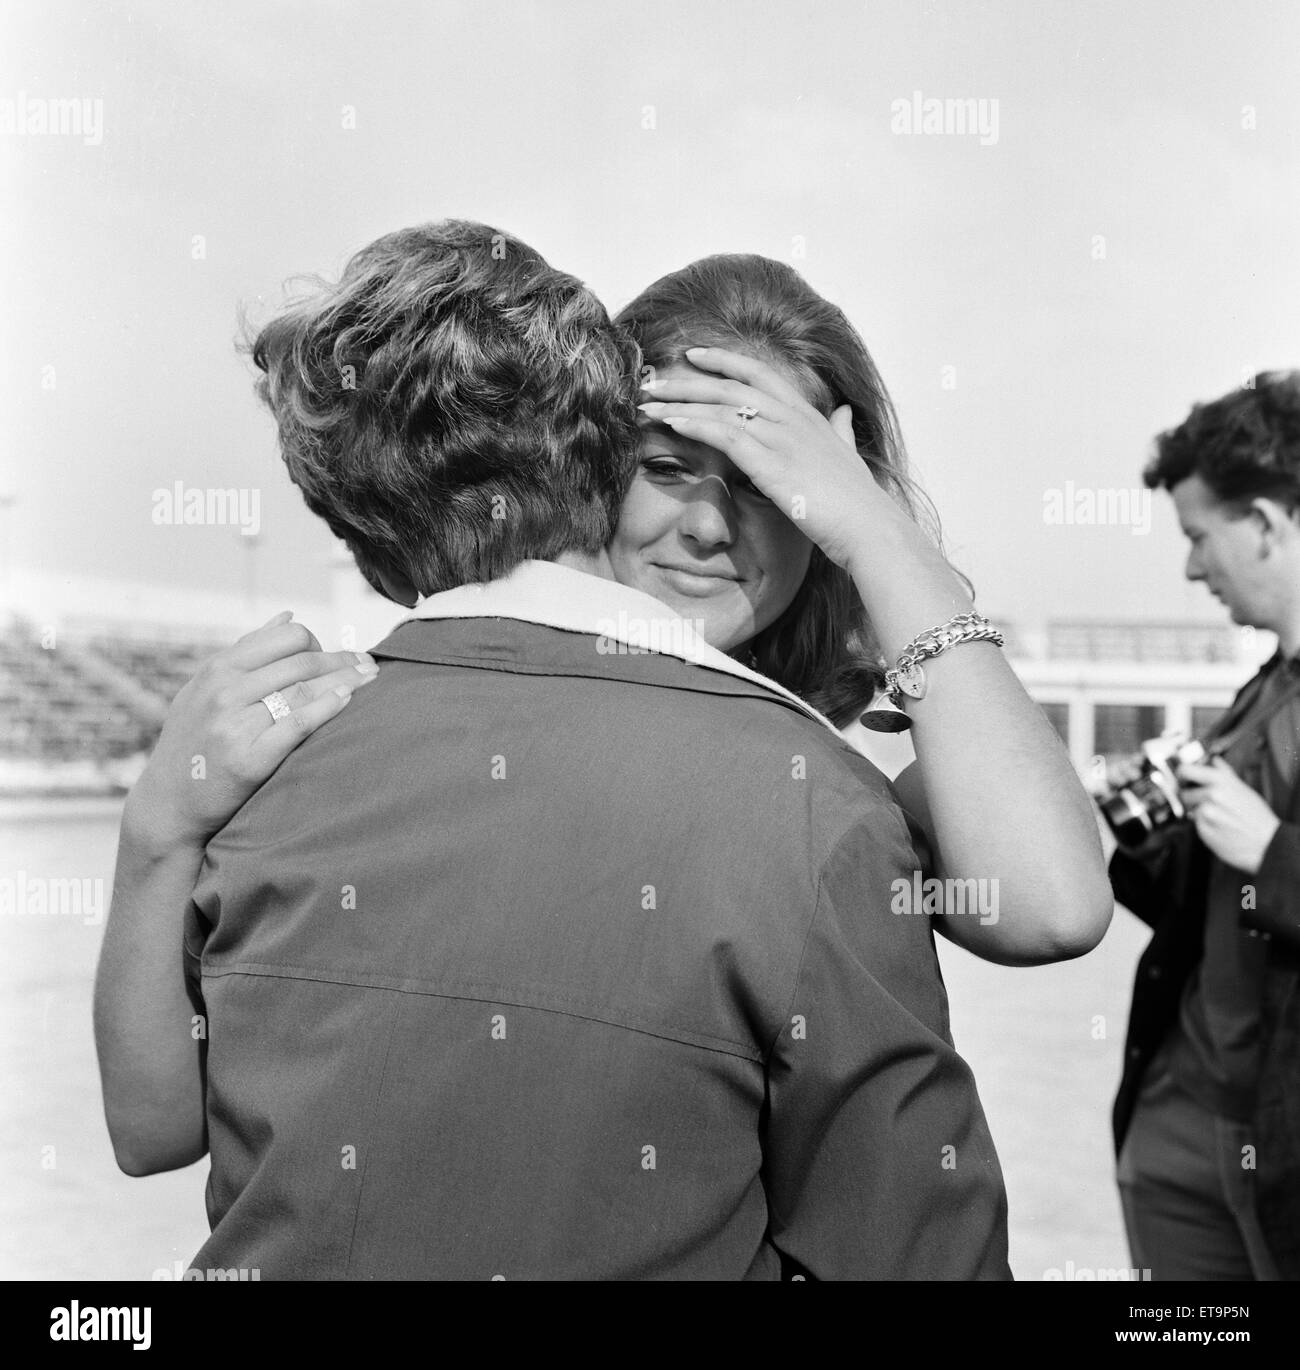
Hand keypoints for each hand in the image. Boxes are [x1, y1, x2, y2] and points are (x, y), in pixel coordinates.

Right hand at [125, 611, 379, 852]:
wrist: (169, 803)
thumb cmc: (194, 740)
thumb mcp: (206, 688)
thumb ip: (247, 652)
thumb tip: (288, 616)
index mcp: (218, 669)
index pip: (288, 638)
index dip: (320, 643)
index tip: (337, 656)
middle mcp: (224, 691)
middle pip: (302, 662)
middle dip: (344, 661)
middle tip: (370, 666)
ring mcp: (234, 724)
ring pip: (304, 689)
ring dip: (346, 681)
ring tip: (372, 680)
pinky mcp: (248, 758)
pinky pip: (297, 724)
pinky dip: (326, 708)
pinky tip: (347, 701)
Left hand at [638, 346, 899, 568]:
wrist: (869, 527)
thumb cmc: (857, 501)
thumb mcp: (847, 456)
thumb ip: (839, 431)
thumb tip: (841, 413)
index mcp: (807, 413)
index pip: (758, 372)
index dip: (724, 360)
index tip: (693, 355)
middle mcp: (792, 417)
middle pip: (729, 385)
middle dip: (686, 382)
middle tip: (652, 383)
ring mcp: (782, 436)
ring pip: (721, 406)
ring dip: (679, 404)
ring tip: (647, 405)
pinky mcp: (772, 461)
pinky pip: (725, 433)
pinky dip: (696, 425)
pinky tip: (672, 424)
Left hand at [1179, 758, 1280, 874]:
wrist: (1267, 843)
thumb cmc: (1258, 817)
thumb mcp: (1244, 789)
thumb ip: (1225, 773)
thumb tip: (1214, 761)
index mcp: (1221, 781)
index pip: (1185, 770)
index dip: (1182, 775)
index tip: (1183, 779)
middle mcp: (1211, 794)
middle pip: (1184, 793)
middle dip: (1192, 799)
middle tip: (1208, 804)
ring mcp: (1206, 813)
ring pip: (1191, 810)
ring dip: (1200, 813)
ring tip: (1220, 817)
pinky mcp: (1203, 830)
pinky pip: (1195, 825)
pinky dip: (1204, 826)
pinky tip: (1219, 827)